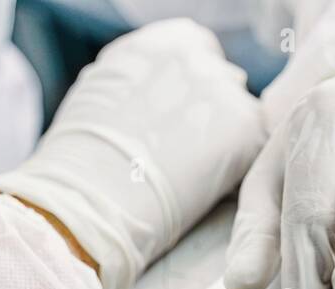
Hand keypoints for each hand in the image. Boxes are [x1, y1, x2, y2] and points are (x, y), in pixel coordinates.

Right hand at [0, 19, 263, 288]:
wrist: (89, 198)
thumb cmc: (82, 159)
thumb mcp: (102, 91)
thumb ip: (140, 77)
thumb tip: (156, 87)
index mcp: (162, 43)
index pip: (197, 49)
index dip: (190, 87)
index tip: (176, 117)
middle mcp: (198, 55)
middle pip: (223, 80)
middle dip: (209, 112)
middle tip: (183, 151)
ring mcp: (225, 90)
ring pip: (239, 114)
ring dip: (224, 139)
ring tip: (188, 173)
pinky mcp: (245, 130)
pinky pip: (253, 146)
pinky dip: (234, 167)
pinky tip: (204, 187)